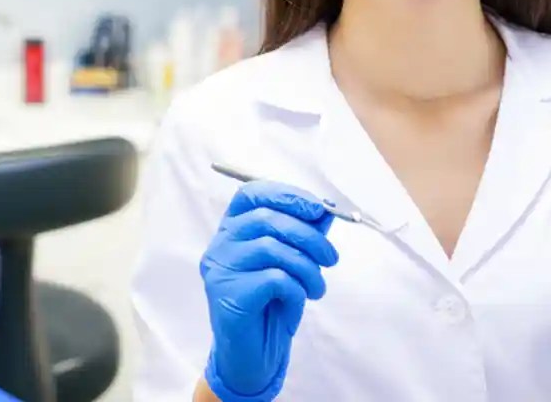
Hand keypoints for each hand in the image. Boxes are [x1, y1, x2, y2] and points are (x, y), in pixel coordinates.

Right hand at [200, 180, 338, 401]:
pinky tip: (295, 304)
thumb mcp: (290, 263)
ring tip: (316, 288)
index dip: (285, 194)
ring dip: (307, 268)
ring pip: (272, 248)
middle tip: (331, 258)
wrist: (251, 356)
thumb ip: (303, 234)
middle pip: (266, 219)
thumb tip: (325, 211)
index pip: (250, 194)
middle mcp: (220, 245)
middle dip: (308, 236)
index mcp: (232, 231)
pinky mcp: (228, 294)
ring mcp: (220, 269)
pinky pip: (274, 279)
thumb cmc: (269, 306)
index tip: (317, 209)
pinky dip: (296, 291)